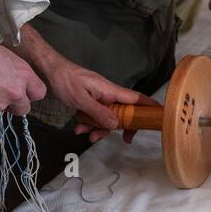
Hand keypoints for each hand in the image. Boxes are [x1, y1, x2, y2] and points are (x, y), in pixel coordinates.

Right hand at [0, 32, 46, 117]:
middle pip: (23, 108)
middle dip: (15, 104)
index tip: (25, 92)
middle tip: (2, 92)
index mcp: (23, 75)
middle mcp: (14, 93)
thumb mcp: (4, 55)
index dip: (31, 93)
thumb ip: (16, 72)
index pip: (40, 93)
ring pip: (0, 109)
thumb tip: (17, 79)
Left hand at [31, 50, 148, 140]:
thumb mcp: (81, 99)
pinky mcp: (91, 101)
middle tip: (124, 140)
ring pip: (108, 116)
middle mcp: (109, 94)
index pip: (137, 98)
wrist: (51, 71)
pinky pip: (96, 115)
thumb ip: (99, 113)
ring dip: (99, 127)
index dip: (150, 107)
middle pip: (125, 112)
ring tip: (85, 134)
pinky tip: (78, 127)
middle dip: (122, 127)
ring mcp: (100, 98)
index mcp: (111, 91)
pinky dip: (88, 123)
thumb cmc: (67, 82)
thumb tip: (116, 125)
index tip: (158, 118)